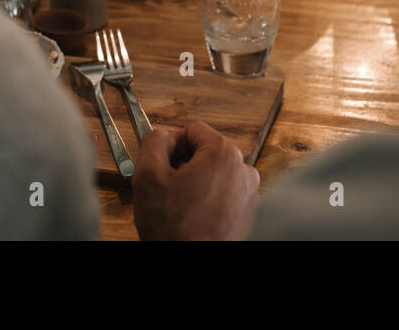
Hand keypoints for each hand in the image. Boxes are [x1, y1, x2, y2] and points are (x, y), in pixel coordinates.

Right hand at [133, 122, 259, 239]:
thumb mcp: (148, 177)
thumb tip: (163, 135)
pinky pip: (224, 194)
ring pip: (214, 174)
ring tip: (182, 207)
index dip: (171, 145)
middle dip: (184, 166)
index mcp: (223, 154)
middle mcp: (244, 169)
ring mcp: (249, 193)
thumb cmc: (175, 229)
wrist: (192, 268)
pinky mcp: (249, 213)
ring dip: (196, 184)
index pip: (192, 130)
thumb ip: (154, 142)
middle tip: (169, 190)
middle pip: (205, 152)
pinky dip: (209, 200)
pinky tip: (195, 218)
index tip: (163, 166)